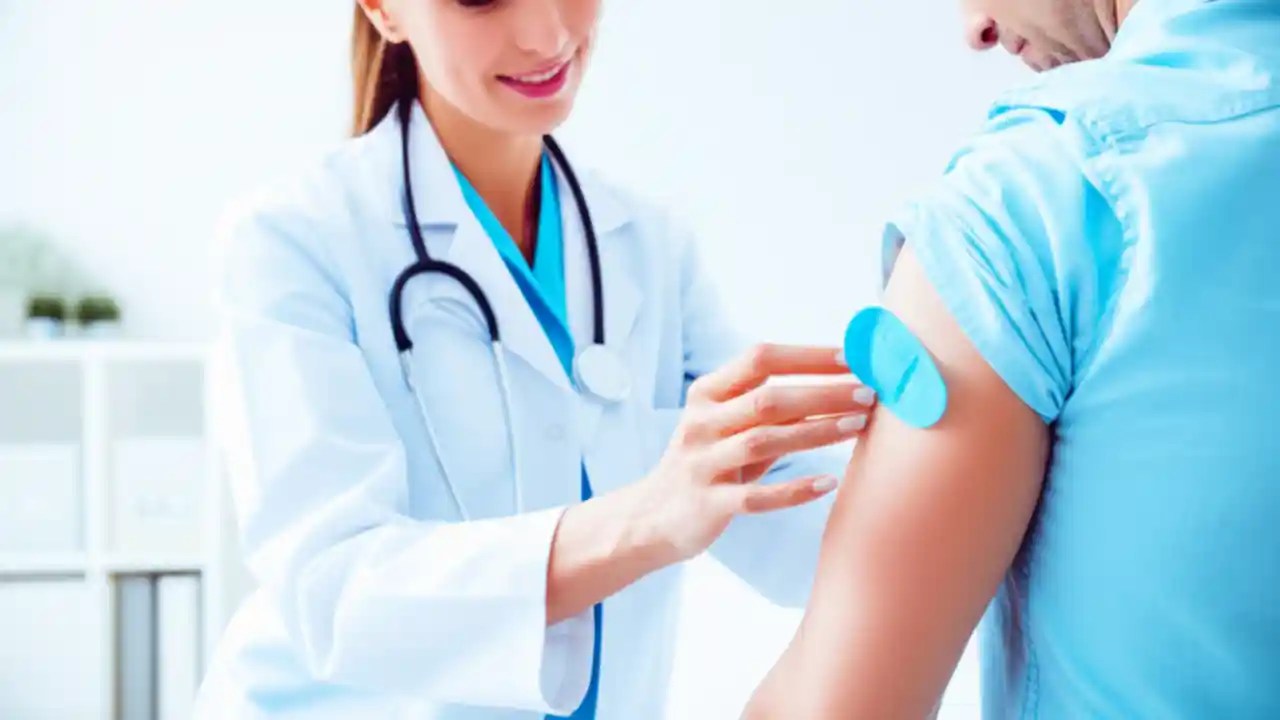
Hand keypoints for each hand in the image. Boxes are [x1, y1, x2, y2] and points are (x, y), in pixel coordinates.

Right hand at [635, 344, 876, 561]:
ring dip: (816, 433)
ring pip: (763, 442)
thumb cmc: (708, 462)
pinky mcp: (707, 504)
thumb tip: (837, 380)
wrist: (651, 517)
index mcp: (706, 394)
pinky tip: (828, 483)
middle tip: (868, 394)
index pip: (759, 360)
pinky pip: (755, 497)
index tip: (852, 359)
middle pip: (767, 400)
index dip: (807, 356)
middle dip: (822, 394)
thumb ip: (773, 405)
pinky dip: (794, 489)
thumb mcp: (730, 426)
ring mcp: (701, 464)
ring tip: (858, 425)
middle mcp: (700, 423)